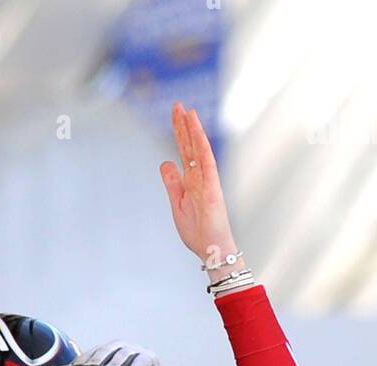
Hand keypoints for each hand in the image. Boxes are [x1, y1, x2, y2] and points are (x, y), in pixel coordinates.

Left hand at [159, 102, 236, 264]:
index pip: (184, 152)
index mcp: (191, 181)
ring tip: (187, 111)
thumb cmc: (197, 232)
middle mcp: (200, 177)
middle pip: (190, 146)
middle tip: (177, 104)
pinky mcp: (212, 188)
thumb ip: (172, 183)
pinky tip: (197, 131)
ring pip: (199, 150)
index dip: (179, 133)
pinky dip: (202, 146)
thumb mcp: (177, 204)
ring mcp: (207, 181)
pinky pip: (207, 162)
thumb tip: (165, 162)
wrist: (210, 251)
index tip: (175, 114)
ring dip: (193, 130)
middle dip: (183, 125)